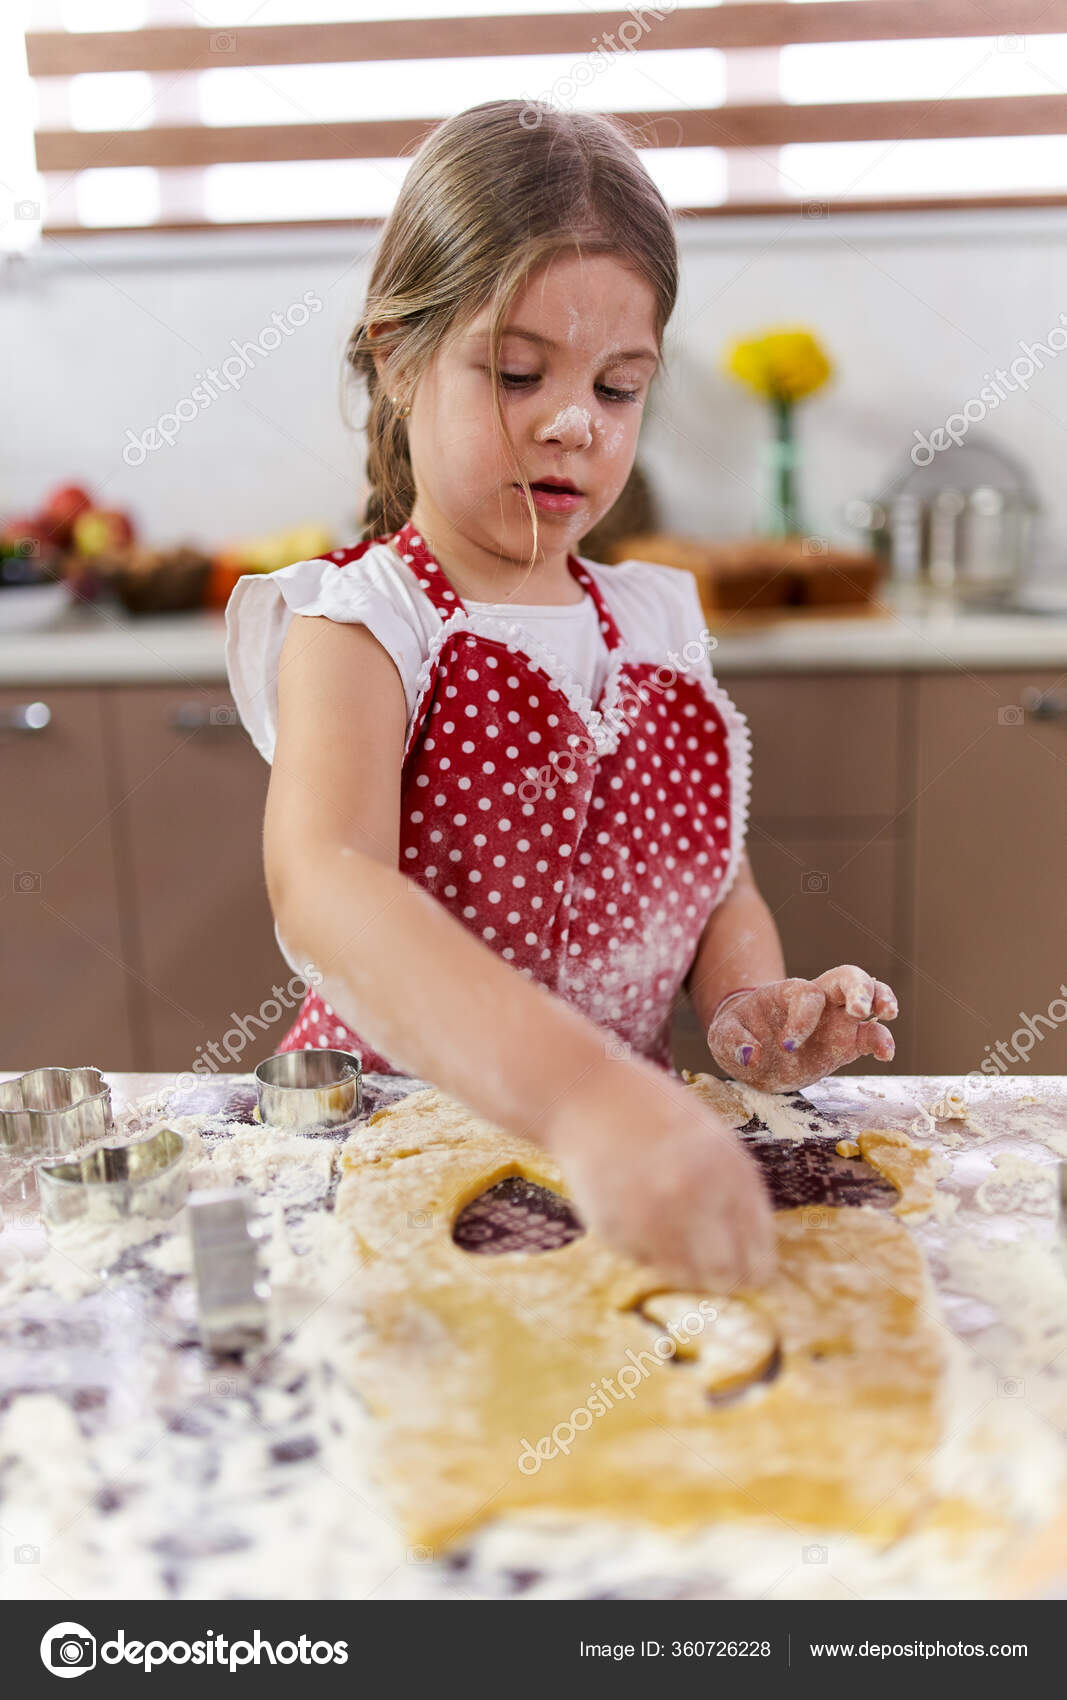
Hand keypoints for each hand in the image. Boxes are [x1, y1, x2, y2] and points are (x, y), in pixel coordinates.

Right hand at [546, 1060, 775, 1288]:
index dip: (755, 1271)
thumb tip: (754, 1255)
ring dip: (684, 1267)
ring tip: (673, 1232)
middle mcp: (696, 1198)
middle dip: (723, 1280)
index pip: (758, 1256)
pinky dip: (646, 1248)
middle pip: (724, 1276)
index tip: (749, 1274)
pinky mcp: (615, 1229)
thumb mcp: (715, 1140)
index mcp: (731, 1173)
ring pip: (683, 1278)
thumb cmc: (657, 1113)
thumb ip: (737, 1192)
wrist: (588, 1096)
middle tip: (716, 1275)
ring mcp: (653, 1216)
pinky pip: (643, 1261)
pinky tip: (636, 1210)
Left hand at [706, 965, 897, 1092]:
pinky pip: (870, 1037)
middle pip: (849, 977)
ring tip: (888, 1014)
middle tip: (862, 1008)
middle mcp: (819, 1001)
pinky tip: (886, 1054)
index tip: (787, 1046)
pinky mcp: (845, 1044)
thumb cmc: (738, 1034)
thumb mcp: (723, 1036)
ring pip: (870, 998)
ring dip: (882, 1001)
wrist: (751, 1051)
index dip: (802, 1020)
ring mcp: (836, 1021)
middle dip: (860, 988)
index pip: (808, 996)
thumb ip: (733, 1042)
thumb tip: (751, 1056)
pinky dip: (883, 1042)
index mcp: (789, 993)